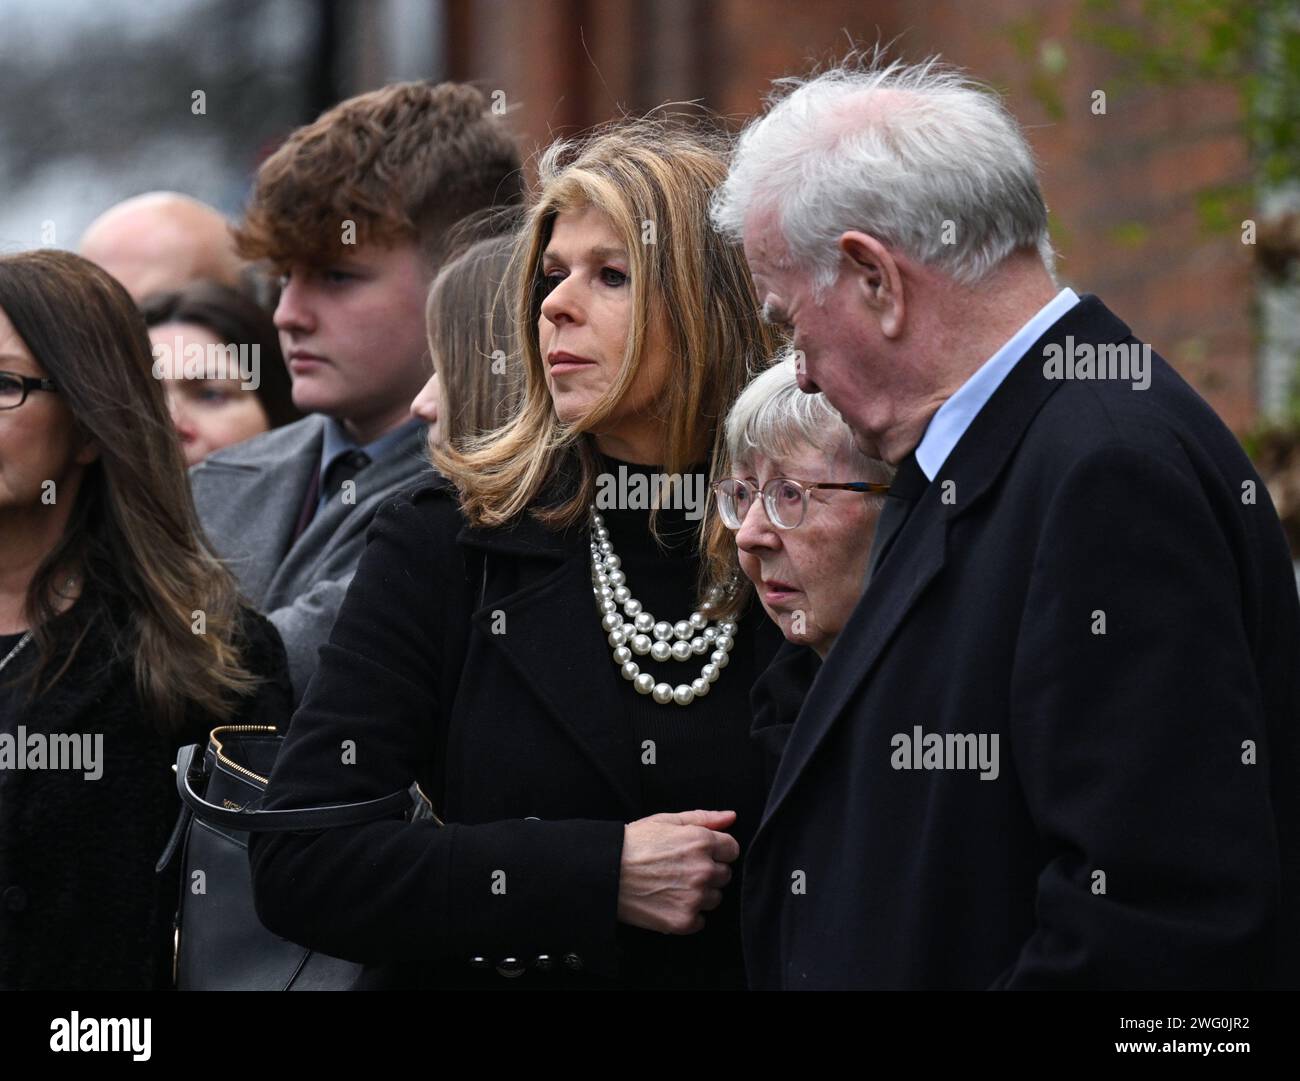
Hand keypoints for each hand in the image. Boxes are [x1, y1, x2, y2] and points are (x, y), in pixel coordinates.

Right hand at [616, 809, 738, 933]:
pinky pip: (701, 920)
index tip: (698, 854)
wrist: (605, 872)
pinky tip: (669, 902)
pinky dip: (688, 914)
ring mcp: (694, 897)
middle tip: (681, 870)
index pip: (732, 850)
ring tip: (673, 886)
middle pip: (725, 875)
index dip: (716, 851)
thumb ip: (703, 818)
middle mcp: (703, 870)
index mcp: (701, 842)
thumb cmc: (633, 843)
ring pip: (715, 898)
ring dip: (700, 894)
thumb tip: (731, 817)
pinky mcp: (683, 920)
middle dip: (709, 872)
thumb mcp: (666, 820)